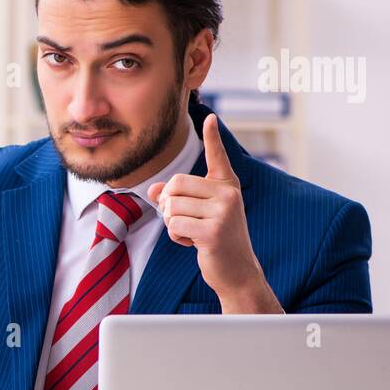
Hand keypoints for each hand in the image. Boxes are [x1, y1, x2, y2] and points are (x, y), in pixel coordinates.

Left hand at [146, 113, 281, 313]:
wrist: (237, 272)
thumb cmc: (216, 240)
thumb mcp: (197, 214)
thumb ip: (176, 199)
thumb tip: (153, 189)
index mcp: (227, 186)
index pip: (218, 156)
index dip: (212, 137)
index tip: (211, 117)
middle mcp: (228, 194)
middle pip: (176, 183)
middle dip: (169, 203)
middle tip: (183, 219)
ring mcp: (223, 212)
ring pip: (171, 206)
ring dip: (173, 224)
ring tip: (193, 233)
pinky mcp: (213, 231)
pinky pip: (174, 225)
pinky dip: (176, 237)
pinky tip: (194, 244)